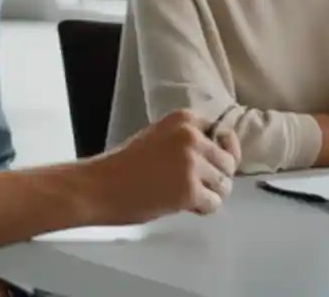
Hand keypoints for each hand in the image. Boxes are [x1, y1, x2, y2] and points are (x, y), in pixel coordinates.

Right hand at [81, 110, 240, 224]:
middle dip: (217, 177)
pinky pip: (214, 204)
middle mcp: (192, 137)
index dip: (222, 153)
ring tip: (189, 197)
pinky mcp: (189, 190)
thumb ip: (188, 140)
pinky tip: (185, 207)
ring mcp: (192, 164)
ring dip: (212, 194)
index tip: (212, 165)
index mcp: (185, 119)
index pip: (224, 135)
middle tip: (197, 186)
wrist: (99, 186)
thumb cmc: (125, 165)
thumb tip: (220, 155)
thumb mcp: (159, 136)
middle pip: (229, 162)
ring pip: (225, 184)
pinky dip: (203, 209)